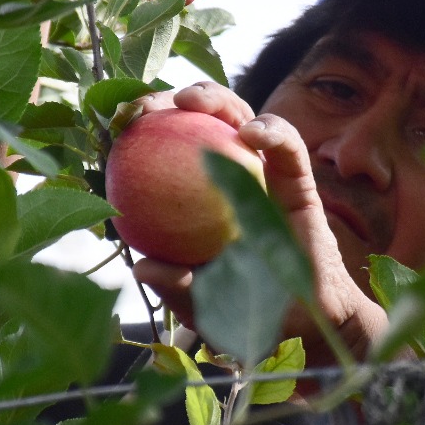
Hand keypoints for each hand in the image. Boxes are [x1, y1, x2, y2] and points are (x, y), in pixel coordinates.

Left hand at [127, 82, 391, 365]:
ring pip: (240, 118)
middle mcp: (230, 177)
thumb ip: (177, 285)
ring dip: (217, 100)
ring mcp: (265, 175)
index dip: (142, 131)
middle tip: (149, 107)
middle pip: (200, 121)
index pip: (167, 150)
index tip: (120, 126)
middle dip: (171, 99)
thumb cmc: (248, 314)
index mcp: (198, 198)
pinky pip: (287, 148)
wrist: (305, 324)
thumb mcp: (204, 305)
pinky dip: (272, 132)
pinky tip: (253, 135)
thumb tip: (142, 266)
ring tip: (194, 103)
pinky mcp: (300, 182)